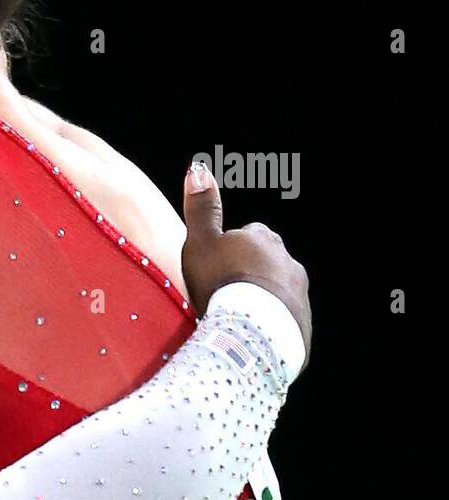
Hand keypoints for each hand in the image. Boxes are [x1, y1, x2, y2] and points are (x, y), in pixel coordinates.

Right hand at [181, 163, 310, 361]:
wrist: (251, 330)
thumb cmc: (221, 282)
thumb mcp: (200, 242)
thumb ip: (201, 208)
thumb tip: (198, 168)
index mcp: (261, 238)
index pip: (245, 235)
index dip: (227, 251)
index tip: (214, 268)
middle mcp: (286, 259)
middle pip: (264, 261)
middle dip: (248, 271)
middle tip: (224, 291)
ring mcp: (298, 291)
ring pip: (275, 289)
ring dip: (258, 297)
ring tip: (236, 314)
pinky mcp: (301, 322)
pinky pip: (282, 318)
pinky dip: (268, 321)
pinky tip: (250, 332)